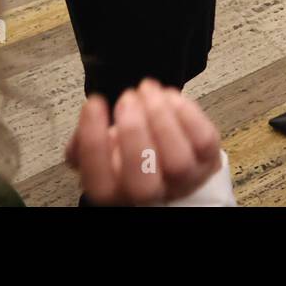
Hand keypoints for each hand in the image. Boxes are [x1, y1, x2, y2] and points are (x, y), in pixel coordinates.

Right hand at [65, 79, 223, 204]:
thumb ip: (84, 144)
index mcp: (116, 193)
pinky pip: (203, 139)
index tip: (94, 103)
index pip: (100, 183)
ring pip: (176, 160)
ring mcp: (184, 180)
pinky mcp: (209, 160)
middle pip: (142, 180)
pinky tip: (169, 96)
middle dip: (132, 132)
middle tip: (126, 98)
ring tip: (147, 89)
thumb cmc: (133, 153)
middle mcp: (150, 195)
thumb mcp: (102, 150)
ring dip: (160, 117)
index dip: (93, 142)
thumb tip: (77, 141)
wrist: (173, 165)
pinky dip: (187, 112)